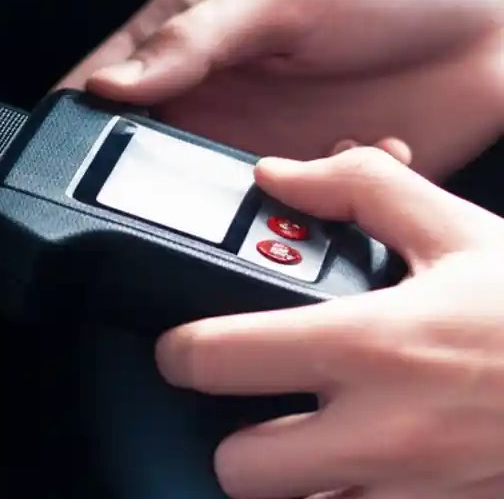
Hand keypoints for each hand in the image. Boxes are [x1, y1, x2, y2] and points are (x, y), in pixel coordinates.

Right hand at [56, 0, 503, 178]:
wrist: (501, 17)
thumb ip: (192, 43)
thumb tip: (107, 86)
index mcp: (182, 38)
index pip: (97, 89)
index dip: (76, 125)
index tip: (76, 155)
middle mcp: (211, 98)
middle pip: (140, 160)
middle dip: (154, 181)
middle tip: (197, 170)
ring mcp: (258, 146)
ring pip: (210, 203)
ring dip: (243, 201)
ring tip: (285, 172)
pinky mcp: (313, 186)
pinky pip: (286, 222)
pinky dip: (315, 209)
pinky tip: (356, 161)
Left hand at [157, 148, 503, 498]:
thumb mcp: (461, 232)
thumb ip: (358, 189)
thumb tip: (279, 175)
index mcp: (368, 343)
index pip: (213, 360)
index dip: (180, 351)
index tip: (183, 346)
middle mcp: (380, 432)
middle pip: (238, 468)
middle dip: (233, 437)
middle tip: (257, 405)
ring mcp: (414, 491)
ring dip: (298, 482)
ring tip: (319, 443)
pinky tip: (371, 469)